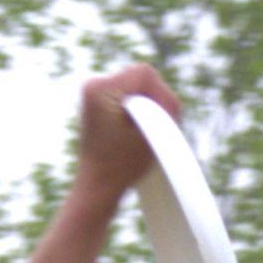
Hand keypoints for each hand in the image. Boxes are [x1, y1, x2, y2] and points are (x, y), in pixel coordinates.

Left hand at [74, 64, 180, 203]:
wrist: (95, 187)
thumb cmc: (121, 168)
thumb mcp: (151, 136)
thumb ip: (164, 110)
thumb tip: (168, 97)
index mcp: (102, 89)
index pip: (145, 74)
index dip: (162, 94)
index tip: (166, 118)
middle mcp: (94, 85)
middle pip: (140, 78)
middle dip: (155, 99)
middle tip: (163, 125)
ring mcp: (94, 93)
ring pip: (136, 87)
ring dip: (148, 105)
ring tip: (152, 129)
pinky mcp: (98, 103)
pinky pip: (128, 96)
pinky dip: (139, 110)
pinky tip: (141, 129)